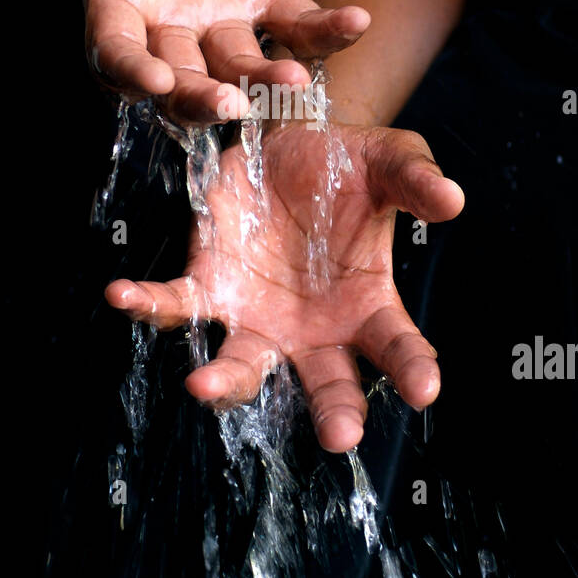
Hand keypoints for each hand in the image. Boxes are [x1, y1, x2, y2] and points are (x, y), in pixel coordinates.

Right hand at [21, 0, 369, 121]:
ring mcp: (223, 19)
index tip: (151, 82)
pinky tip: (355, 22)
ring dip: (266, 79)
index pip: (116, 57)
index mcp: (116, 7)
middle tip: (228, 105)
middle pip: (182, 83)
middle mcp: (170, 29)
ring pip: (244, 66)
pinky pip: (301, 26)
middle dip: (202, 98)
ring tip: (292, 79)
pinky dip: (328, 32)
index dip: (131, 75)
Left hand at [105, 119, 463, 451]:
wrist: (289, 140)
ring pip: (244, 366)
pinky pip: (179, 306)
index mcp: (368, 308)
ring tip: (202, 385)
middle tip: (340, 436)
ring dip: (224, 382)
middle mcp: (313, 331)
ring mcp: (257, 318)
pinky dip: (150, 304)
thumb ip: (418, 181)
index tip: (426, 388)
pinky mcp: (210, 287)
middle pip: (326, 386)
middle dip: (334, 413)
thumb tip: (453, 200)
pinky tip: (124, 296)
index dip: (414, 369)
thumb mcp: (392, 161)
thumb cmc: (350, 166)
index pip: (398, 348)